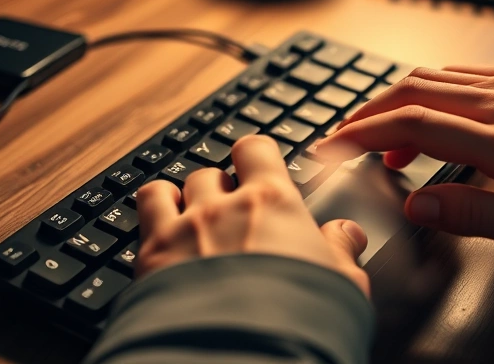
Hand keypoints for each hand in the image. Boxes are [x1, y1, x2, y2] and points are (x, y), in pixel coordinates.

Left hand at [133, 135, 370, 295]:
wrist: (245, 354)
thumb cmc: (298, 317)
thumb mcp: (342, 284)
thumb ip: (341, 251)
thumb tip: (348, 233)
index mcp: (273, 203)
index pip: (256, 150)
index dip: (256, 157)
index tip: (259, 169)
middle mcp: (225, 206)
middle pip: (213, 174)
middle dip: (220, 191)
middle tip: (232, 218)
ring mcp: (185, 227)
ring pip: (176, 187)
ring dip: (185, 201)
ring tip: (193, 226)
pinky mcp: (152, 254)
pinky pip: (146, 205)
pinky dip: (154, 208)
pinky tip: (161, 227)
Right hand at [318, 64, 493, 268]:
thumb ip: (476, 216)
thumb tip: (416, 201)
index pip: (417, 124)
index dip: (364, 134)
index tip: (332, 147)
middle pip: (416, 89)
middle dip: (368, 112)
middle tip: (340, 140)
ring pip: (436, 76)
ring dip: (397, 102)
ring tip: (376, 141)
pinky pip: (464, 75)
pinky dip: (430, 93)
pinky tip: (425, 122)